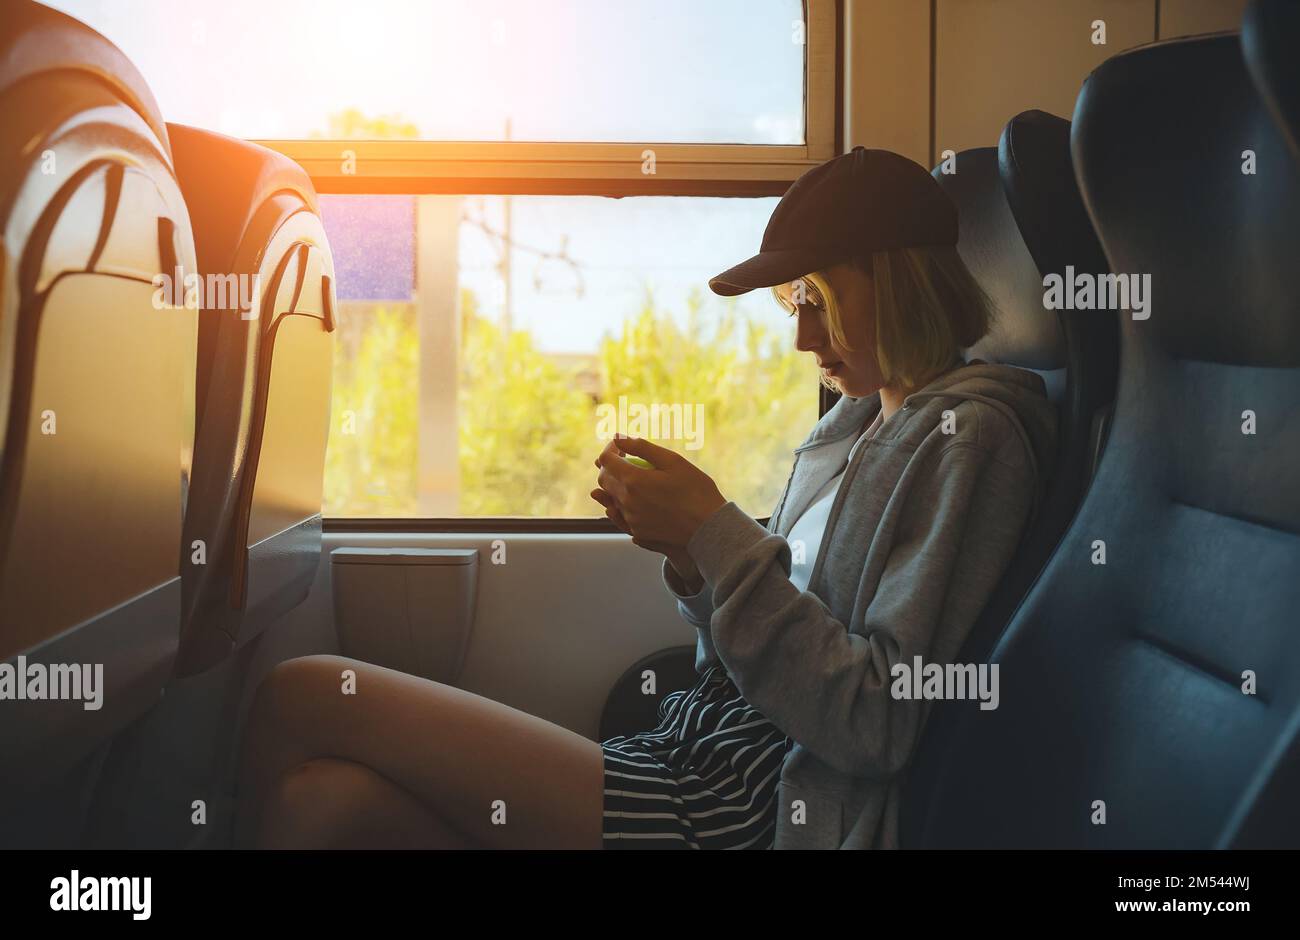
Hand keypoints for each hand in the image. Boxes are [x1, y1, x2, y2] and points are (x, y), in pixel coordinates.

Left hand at [590, 435, 726, 559]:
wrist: (709, 528)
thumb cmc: (696, 490)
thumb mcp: (673, 461)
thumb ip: (642, 447)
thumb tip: (617, 437)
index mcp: (633, 481)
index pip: (606, 460)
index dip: (609, 449)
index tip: (620, 446)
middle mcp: (627, 502)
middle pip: (604, 480)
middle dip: (609, 466)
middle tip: (624, 459)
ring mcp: (631, 519)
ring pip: (611, 498)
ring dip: (616, 484)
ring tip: (631, 477)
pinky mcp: (638, 532)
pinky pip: (621, 516)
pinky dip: (621, 503)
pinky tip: (632, 499)